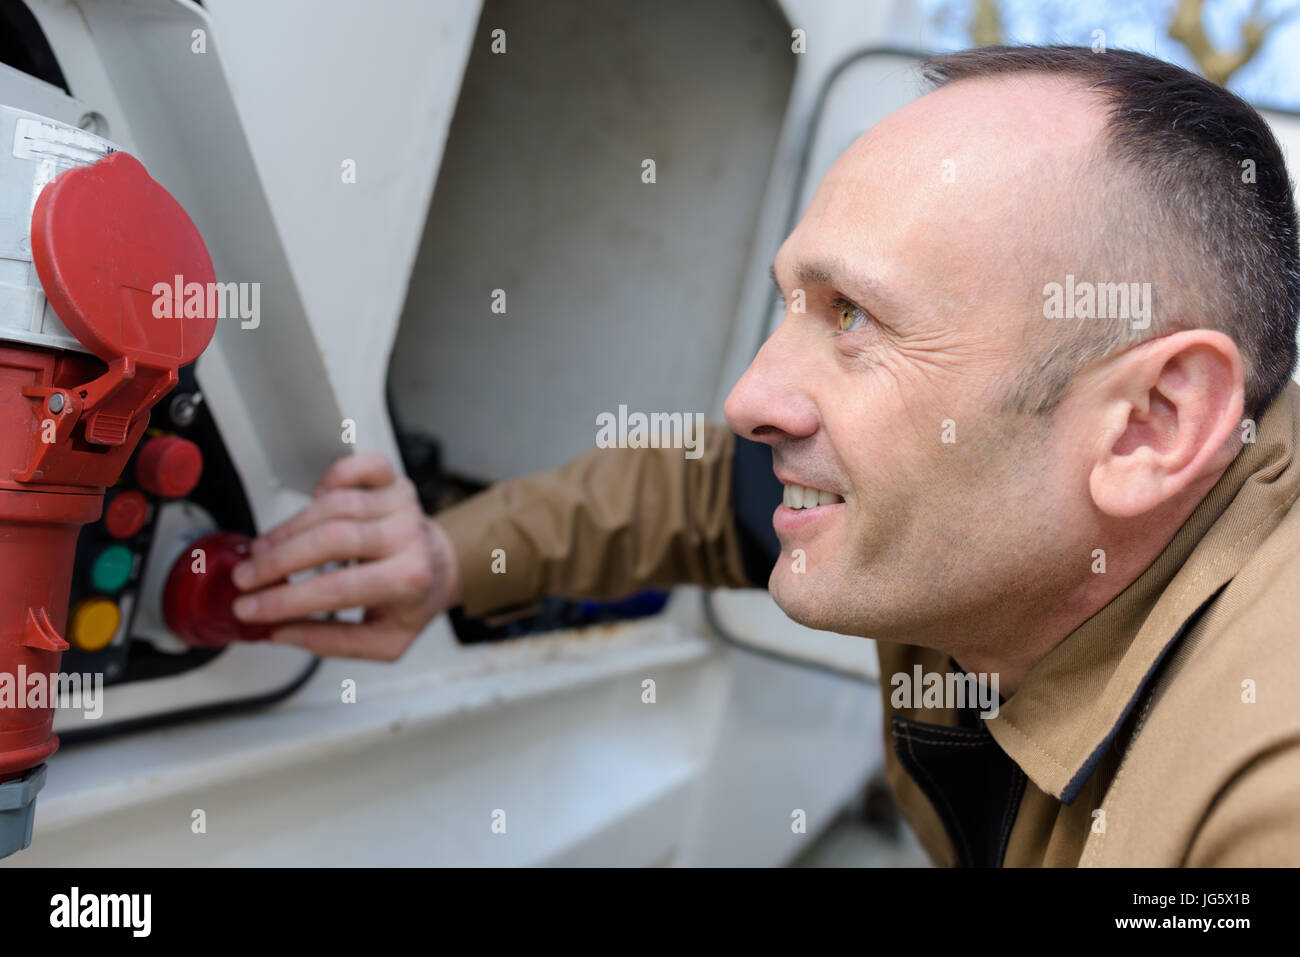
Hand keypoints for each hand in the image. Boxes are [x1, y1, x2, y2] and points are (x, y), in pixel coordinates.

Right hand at [230, 451, 460, 659]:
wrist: (440, 568)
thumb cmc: (410, 602)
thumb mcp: (383, 642)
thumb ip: (332, 642)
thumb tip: (280, 631)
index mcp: (409, 580)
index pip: (336, 589)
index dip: (284, 600)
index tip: (250, 608)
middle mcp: (407, 536)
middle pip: (330, 540)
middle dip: (276, 562)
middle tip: (246, 578)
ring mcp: (400, 504)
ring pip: (332, 505)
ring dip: (287, 529)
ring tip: (262, 551)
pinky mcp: (393, 481)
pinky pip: (359, 466)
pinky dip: (329, 478)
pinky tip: (311, 502)